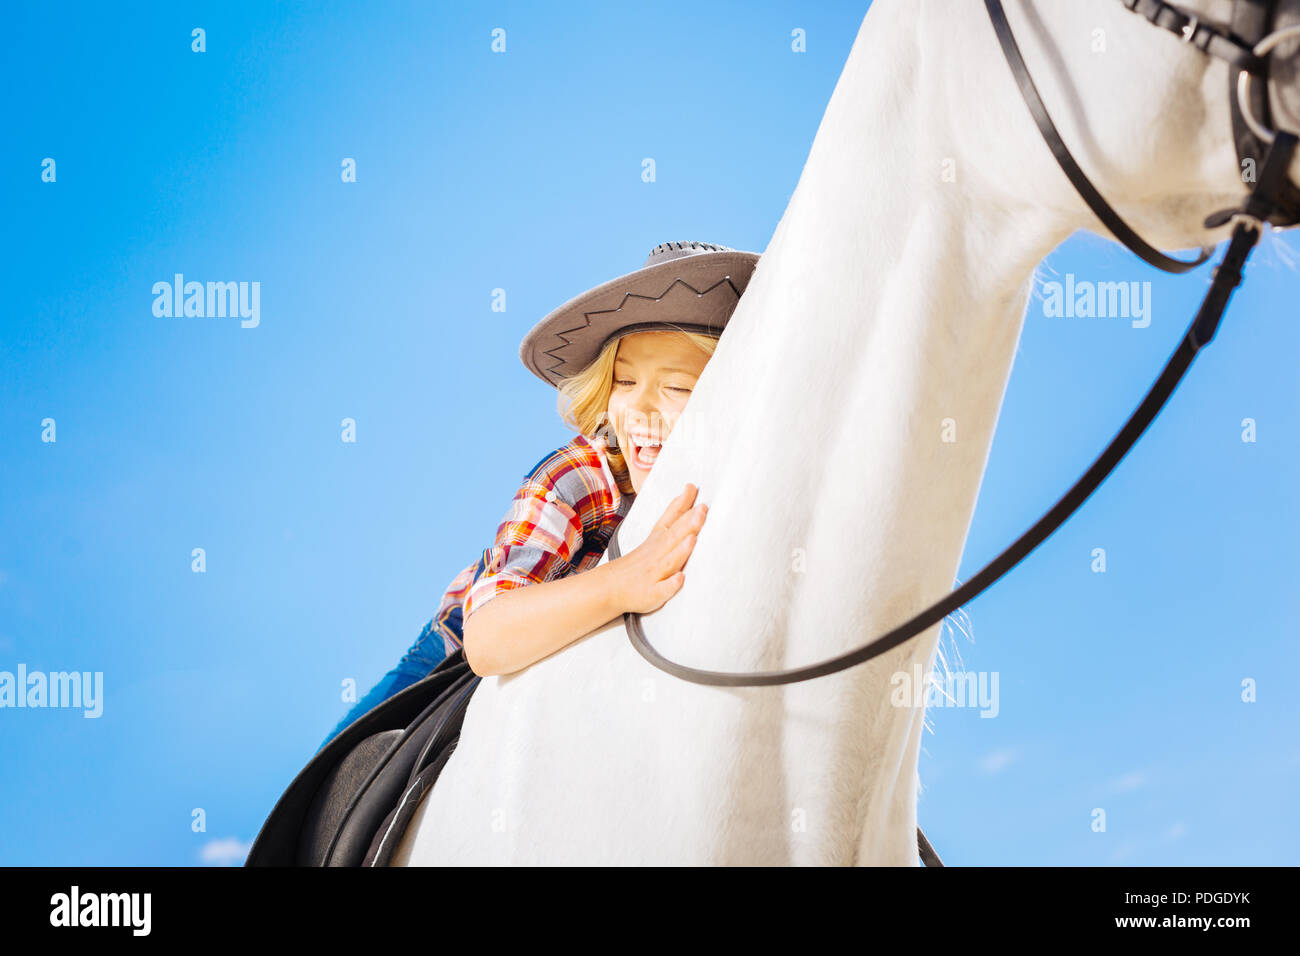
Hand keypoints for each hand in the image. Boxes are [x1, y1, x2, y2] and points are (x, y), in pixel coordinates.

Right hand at [607, 483, 707, 614]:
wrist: (611, 587)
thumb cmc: (641, 561)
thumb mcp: (656, 534)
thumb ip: (674, 515)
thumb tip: (689, 492)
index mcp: (659, 539)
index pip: (671, 518)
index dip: (682, 503)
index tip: (692, 488)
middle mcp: (657, 554)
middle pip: (674, 537)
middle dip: (689, 524)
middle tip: (703, 509)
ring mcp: (655, 574)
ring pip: (670, 561)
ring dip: (681, 551)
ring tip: (692, 540)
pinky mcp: (653, 594)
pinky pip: (662, 590)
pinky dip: (671, 585)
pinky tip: (680, 579)